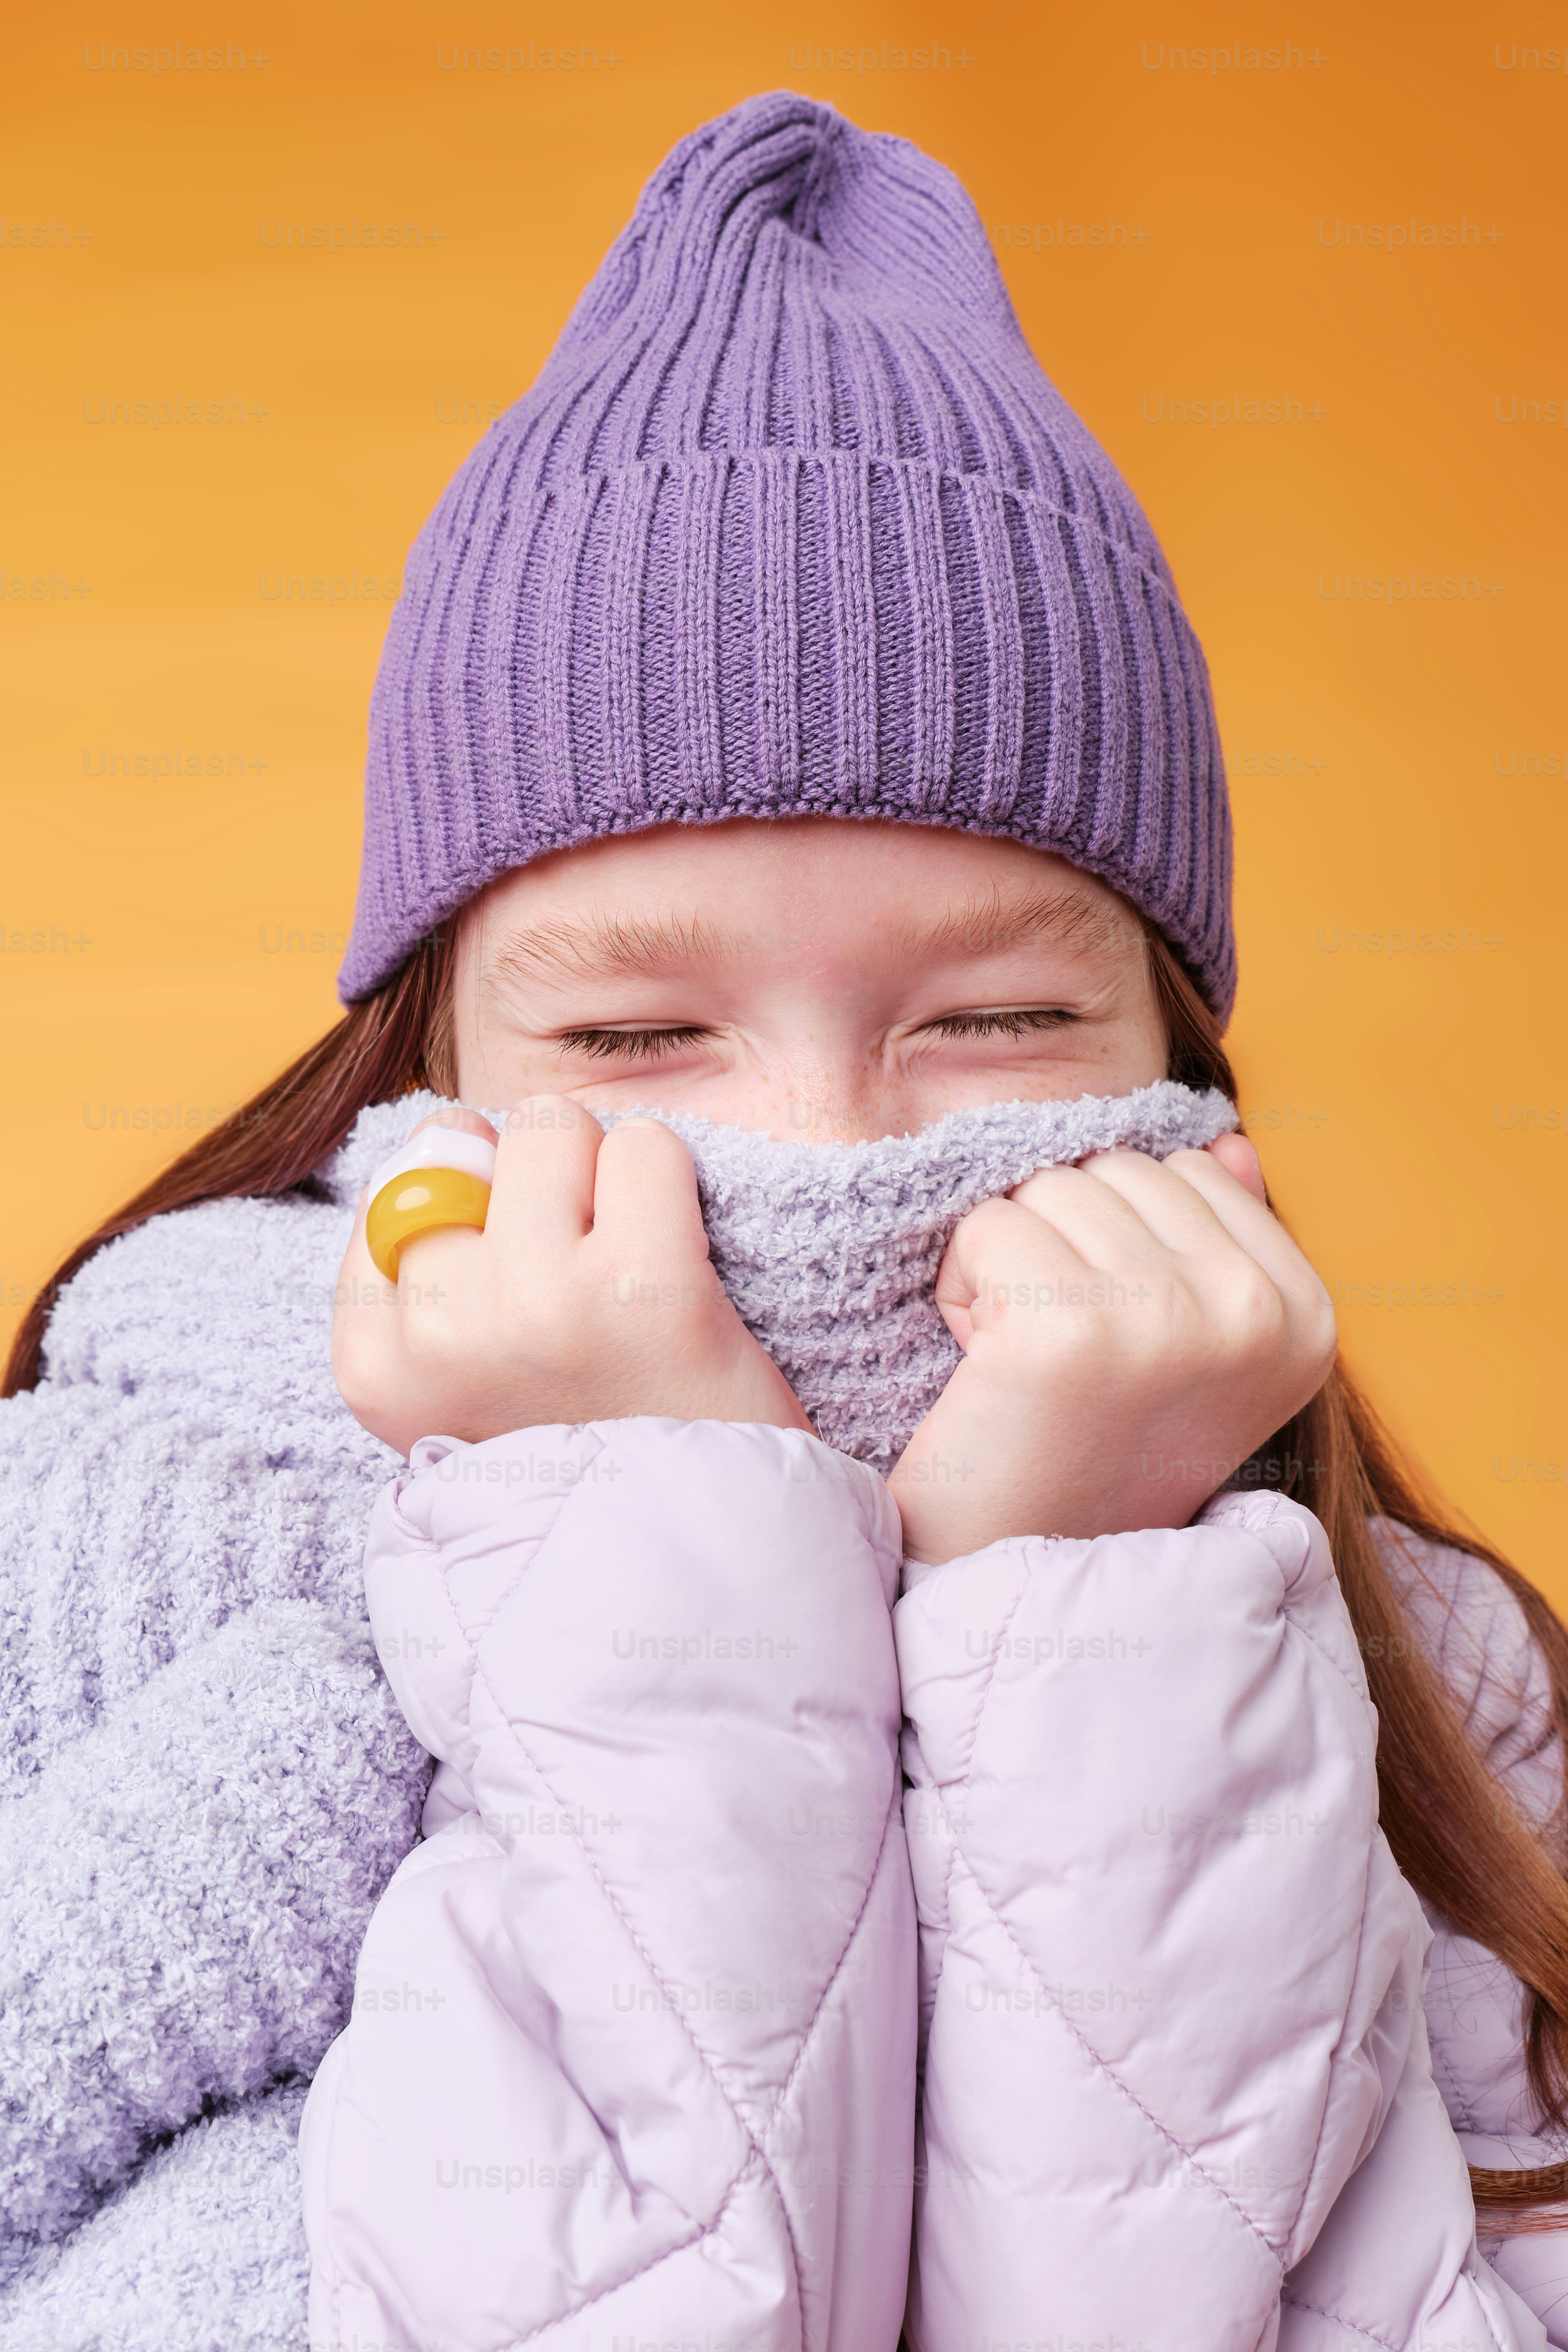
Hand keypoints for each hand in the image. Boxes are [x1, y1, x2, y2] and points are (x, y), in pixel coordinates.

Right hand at [332, 1101, 810, 1456]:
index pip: (393, 1190)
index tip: (511, 1291)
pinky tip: (680, 1266)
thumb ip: (420, 1256)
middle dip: (533, 1189)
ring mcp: (541, 1305)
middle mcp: (444, 1331)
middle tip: (581, 1285)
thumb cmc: (581, 1448)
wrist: (694, 1561)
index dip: (468, 1214)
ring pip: (554, 1129)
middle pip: (470, 1147)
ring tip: (628, 1270)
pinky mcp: (647, 1286)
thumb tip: (450, 1128)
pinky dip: (672, 1183)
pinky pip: (645, 1147)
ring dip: (602, 1174)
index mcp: (375, 1366)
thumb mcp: (455, 1383)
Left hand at [887, 1135, 1336, 1563]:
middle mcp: (1253, 1313)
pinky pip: (986, 1227)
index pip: (1188, 1167)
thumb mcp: (1187, 1350)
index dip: (1121, 1238)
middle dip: (1062, 1244)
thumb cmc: (1090, 1460)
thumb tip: (1228, 1140)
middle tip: (1062, 1358)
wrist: (1016, 1586)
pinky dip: (960, 1291)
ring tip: (1026, 1364)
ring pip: (1046, 1187)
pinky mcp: (1070, 1331)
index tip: (1120, 1340)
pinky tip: (985, 1373)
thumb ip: (1217, 1239)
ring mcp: (1169, 1318)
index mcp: (1305, 1315)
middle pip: (1114, 1168)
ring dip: (1009, 1265)